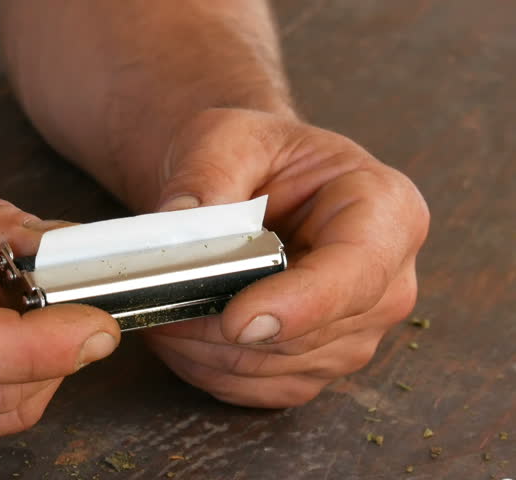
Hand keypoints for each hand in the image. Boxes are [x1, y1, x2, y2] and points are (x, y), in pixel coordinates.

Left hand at [143, 109, 428, 407]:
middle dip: (222, 329)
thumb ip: (207, 175)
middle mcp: (386, 280)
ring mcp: (358, 330)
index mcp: (385, 210)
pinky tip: (180, 337)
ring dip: (205, 351)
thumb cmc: (253, 155)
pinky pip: (263, 388)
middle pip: (310, 334)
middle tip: (159, 301)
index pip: (357, 272)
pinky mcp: (321, 361)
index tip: (237, 321)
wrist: (252, 183)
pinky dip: (210, 370)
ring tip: (160, 311)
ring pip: (278, 368)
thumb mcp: (227, 138)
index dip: (299, 305)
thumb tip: (181, 222)